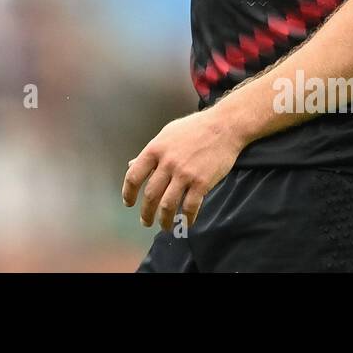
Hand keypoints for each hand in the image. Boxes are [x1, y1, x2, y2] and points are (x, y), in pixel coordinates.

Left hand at [121, 107, 243, 231]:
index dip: (128, 193)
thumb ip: (150, 153)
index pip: (134, 176)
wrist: (223, 127)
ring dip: (164, 220)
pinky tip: (186, 223)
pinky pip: (190, 207)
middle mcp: (167, 163)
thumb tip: (131, 165)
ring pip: (167, 205)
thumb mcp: (167, 135)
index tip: (129, 203)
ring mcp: (184, 174)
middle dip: (146, 213)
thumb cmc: (194, 129)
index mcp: (155, 149)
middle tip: (145, 221)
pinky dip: (186, 219)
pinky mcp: (201, 183)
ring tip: (164, 226)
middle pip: (150, 195)